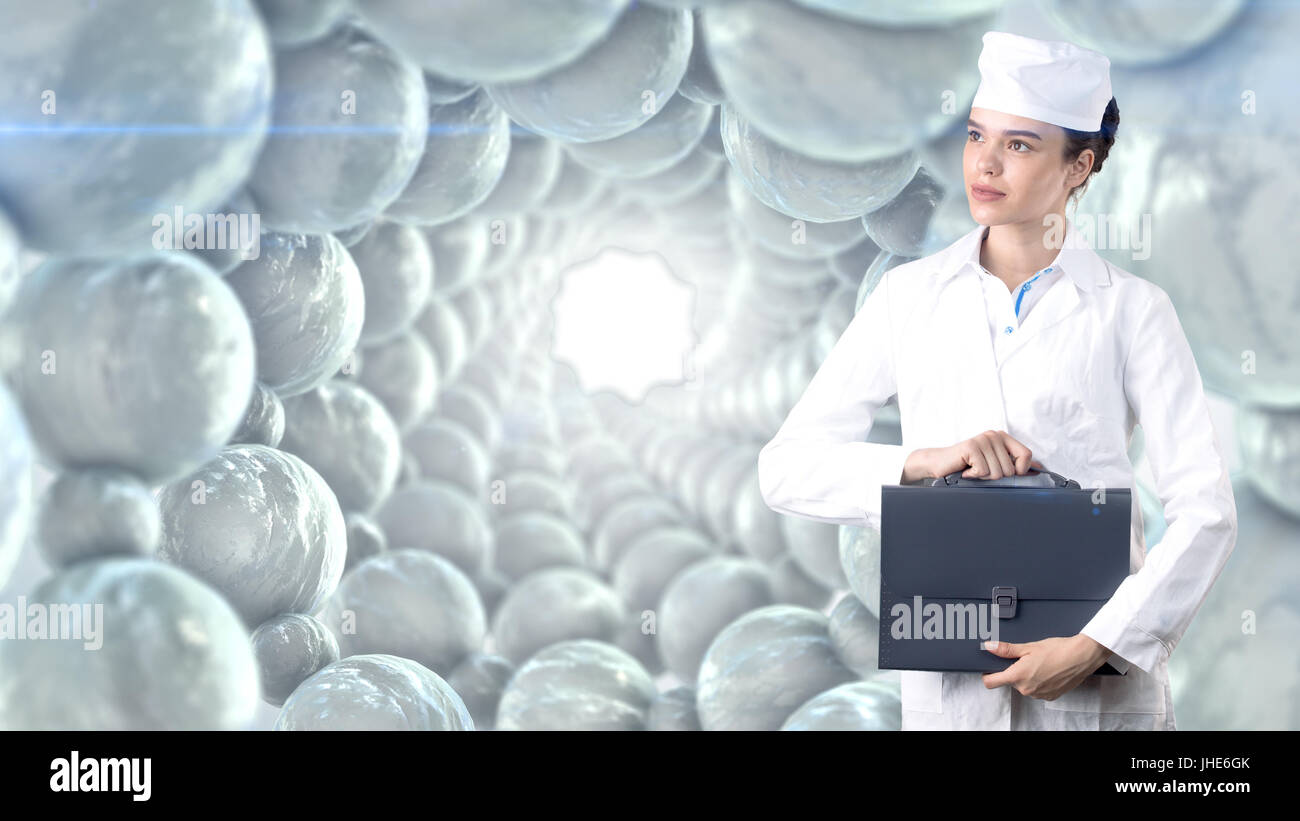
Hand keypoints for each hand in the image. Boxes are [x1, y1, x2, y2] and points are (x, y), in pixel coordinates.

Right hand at [902, 430, 1044, 482]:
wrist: (940, 465)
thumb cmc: (968, 466)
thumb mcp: (994, 464)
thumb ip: (1015, 465)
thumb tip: (1037, 470)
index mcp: (1002, 437)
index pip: (1026, 455)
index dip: (1020, 470)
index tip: (1006, 473)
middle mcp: (994, 435)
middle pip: (1011, 469)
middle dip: (995, 477)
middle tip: (980, 470)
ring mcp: (982, 439)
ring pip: (997, 472)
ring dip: (983, 477)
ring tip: (972, 470)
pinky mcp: (971, 447)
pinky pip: (984, 471)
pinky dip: (973, 476)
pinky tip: (966, 470)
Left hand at [980, 635, 1112, 700]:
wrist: (1082, 656)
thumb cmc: (1058, 650)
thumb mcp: (1028, 647)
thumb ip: (1006, 649)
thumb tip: (989, 647)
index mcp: (1018, 676)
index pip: (991, 683)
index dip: (987, 675)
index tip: (989, 668)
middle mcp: (1027, 689)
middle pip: (1009, 682)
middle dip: (1012, 671)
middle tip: (1023, 658)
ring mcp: (1039, 695)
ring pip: (1024, 686)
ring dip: (1026, 676)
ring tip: (1039, 663)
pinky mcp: (1050, 696)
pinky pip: (1037, 690)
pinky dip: (1038, 681)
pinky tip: (1047, 670)